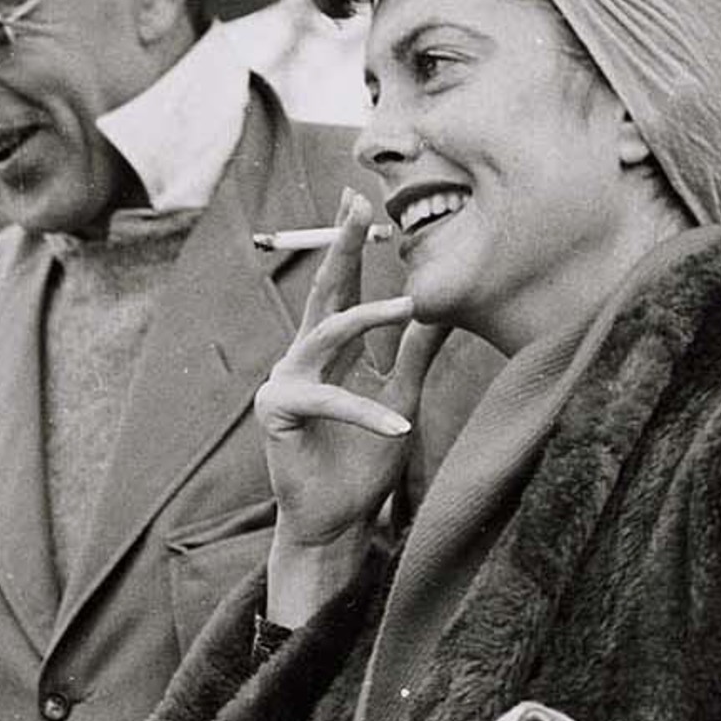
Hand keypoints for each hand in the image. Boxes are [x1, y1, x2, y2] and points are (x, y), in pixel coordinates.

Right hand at [256, 193, 449, 620]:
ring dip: (367, 317)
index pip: (340, 286)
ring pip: (326, 334)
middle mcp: (301, 358)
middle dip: (340, 247)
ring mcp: (284, 381)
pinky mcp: (278, 412)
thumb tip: (442, 308)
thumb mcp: (402, 397)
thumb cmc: (363, 465)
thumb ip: (415, 353)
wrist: (337, 522)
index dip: (348, 244)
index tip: (358, 199)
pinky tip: (398, 429)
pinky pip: (329, 399)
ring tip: (408, 305)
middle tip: (356, 206)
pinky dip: (365, 412)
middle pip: (323, 291)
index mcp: (328, 350)